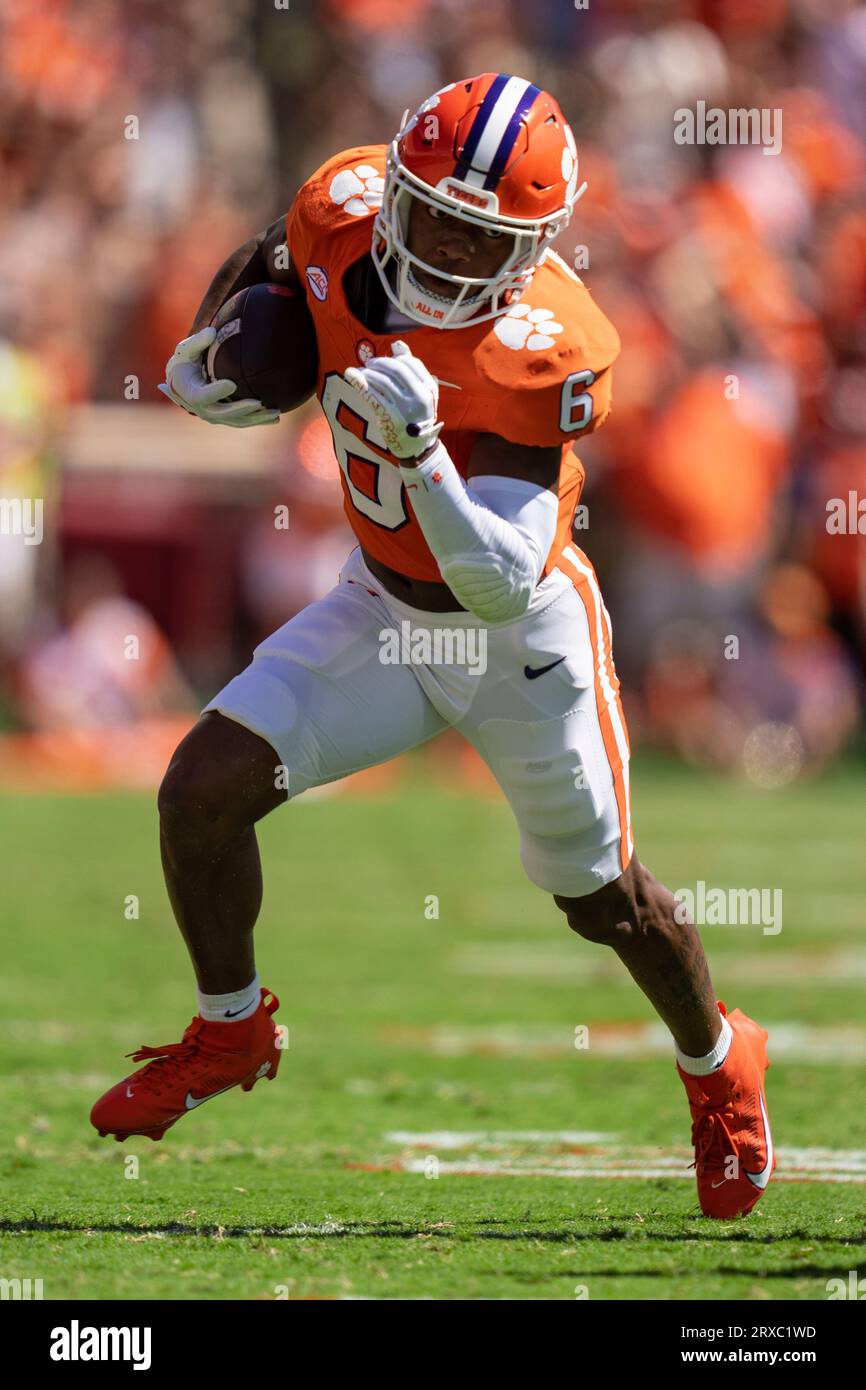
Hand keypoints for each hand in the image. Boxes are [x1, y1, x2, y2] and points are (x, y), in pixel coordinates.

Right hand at [158, 326, 279, 426]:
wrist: (180, 382)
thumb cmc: (185, 362)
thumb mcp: (186, 349)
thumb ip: (198, 342)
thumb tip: (212, 332)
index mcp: (191, 393)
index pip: (204, 396)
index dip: (217, 391)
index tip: (232, 384)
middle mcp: (202, 410)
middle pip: (224, 413)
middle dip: (243, 409)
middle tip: (259, 402)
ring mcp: (214, 416)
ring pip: (237, 421)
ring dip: (256, 419)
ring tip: (275, 412)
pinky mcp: (225, 419)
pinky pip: (242, 422)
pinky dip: (258, 421)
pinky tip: (275, 418)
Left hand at [344, 340, 442, 458]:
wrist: (417, 447)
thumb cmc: (417, 416)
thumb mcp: (422, 394)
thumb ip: (411, 369)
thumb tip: (397, 344)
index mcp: (429, 389)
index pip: (410, 363)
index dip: (394, 358)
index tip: (383, 362)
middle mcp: (419, 397)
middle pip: (396, 369)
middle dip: (379, 363)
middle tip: (369, 364)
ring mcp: (405, 408)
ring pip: (382, 381)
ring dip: (368, 373)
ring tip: (362, 373)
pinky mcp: (390, 417)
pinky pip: (372, 395)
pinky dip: (360, 383)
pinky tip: (352, 376)